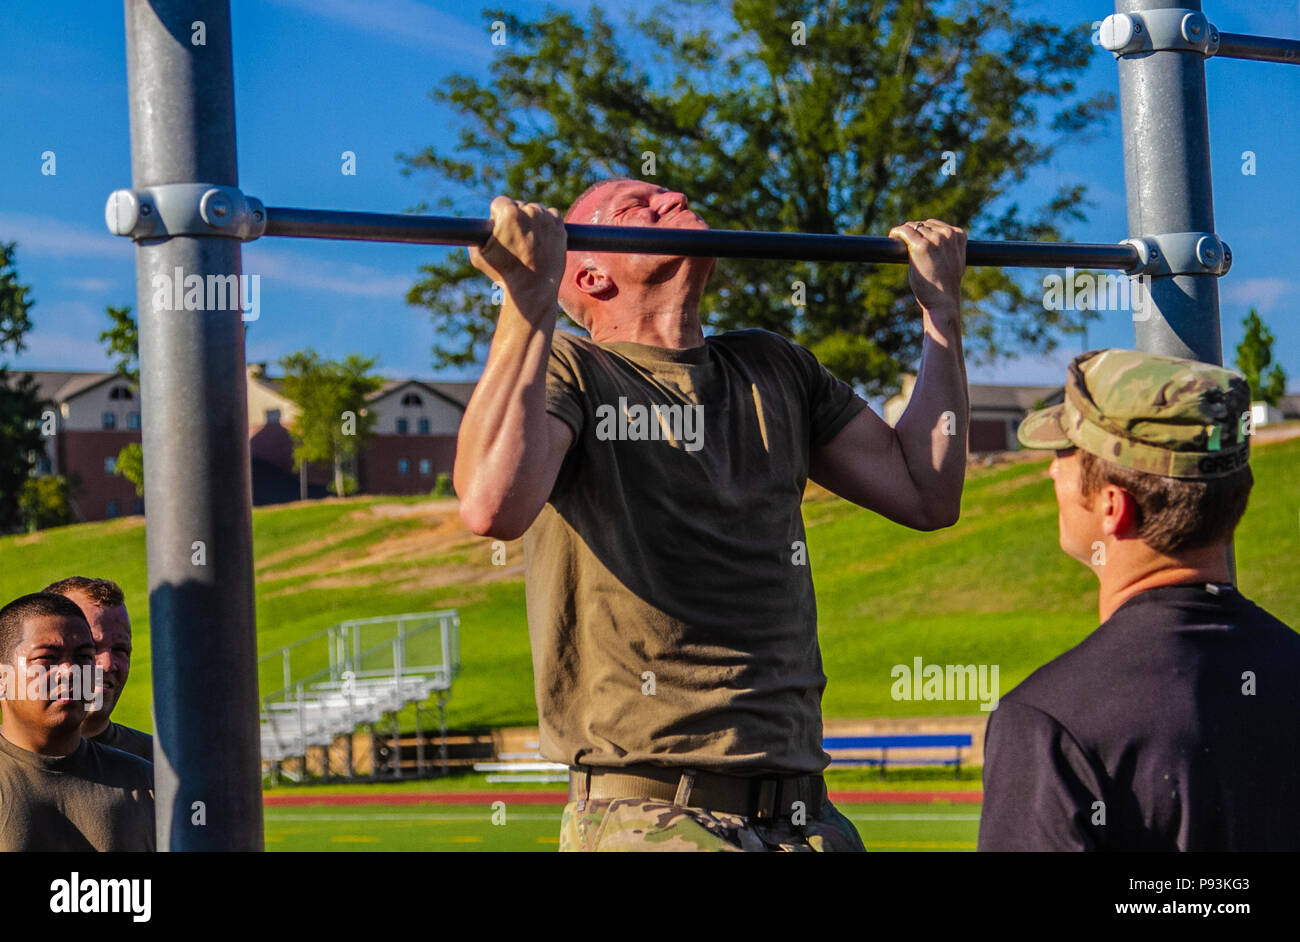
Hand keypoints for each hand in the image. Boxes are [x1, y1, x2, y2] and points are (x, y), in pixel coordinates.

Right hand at [470, 196, 566, 310]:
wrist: (532, 289)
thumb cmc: (503, 273)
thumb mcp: (478, 256)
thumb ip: (474, 237)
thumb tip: (477, 230)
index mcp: (509, 213)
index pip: (500, 202)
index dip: (498, 216)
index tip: (500, 229)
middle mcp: (530, 211)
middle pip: (519, 206)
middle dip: (516, 219)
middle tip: (515, 239)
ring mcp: (547, 219)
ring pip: (536, 211)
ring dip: (532, 221)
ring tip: (529, 242)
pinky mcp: (560, 228)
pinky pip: (552, 216)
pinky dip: (548, 224)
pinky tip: (542, 238)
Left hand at [889, 219, 965, 323]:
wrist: (943, 300)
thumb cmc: (947, 286)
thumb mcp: (955, 261)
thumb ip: (950, 248)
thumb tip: (937, 241)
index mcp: (959, 235)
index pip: (936, 225)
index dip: (923, 231)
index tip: (915, 238)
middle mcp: (948, 234)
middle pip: (923, 225)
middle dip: (914, 233)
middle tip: (905, 242)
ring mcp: (935, 239)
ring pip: (914, 228)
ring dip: (904, 233)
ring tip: (898, 240)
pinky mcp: (920, 246)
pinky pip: (905, 231)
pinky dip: (897, 232)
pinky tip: (892, 236)